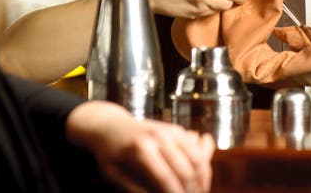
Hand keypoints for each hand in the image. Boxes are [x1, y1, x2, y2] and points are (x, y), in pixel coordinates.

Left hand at [66, 101, 214, 192]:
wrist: (109, 125)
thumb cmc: (109, 154)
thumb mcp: (114, 175)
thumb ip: (136, 190)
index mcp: (141, 149)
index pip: (166, 179)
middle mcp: (159, 136)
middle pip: (186, 170)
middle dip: (190, 191)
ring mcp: (169, 130)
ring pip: (197, 159)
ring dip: (200, 180)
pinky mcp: (176, 129)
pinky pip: (197, 150)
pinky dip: (201, 167)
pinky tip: (196, 182)